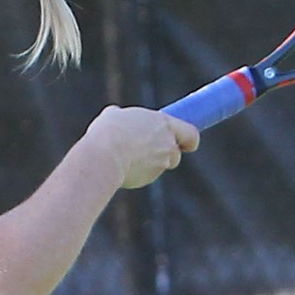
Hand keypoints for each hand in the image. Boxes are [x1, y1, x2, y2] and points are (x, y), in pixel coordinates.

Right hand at [83, 106, 200, 189]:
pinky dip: (138, 173)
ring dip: (150, 163)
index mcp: (163, 123)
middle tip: (146, 149)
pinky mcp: (150, 178)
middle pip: (176, 153)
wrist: (103, 156)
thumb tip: (116, 116)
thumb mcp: (113, 115)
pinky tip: (122, 166)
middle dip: (164, 153)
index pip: (191, 134)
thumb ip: (124, 117)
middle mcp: (168, 144)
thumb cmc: (108, 132)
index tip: (183, 142)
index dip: (187, 139)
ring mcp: (161, 163)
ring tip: (127, 157)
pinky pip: (147, 175)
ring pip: (161, 165)